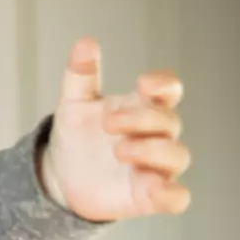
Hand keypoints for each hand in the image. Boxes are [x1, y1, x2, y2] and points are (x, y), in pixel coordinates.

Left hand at [40, 38, 191, 221]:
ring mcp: (155, 166)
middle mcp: (155, 136)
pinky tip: (153, 188)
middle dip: (141, 119)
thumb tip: (86, 42)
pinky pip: (177, 197)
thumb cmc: (78, 137)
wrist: (61, 178)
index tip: (142, 84)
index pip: (168, 90)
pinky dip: (171, 194)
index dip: (164, 83)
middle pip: (169, 121)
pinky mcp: (150, 196)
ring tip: (120, 151)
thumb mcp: (74, 104)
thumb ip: (80, 74)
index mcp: (141, 108)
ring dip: (154, 151)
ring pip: (178, 156)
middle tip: (107, 123)